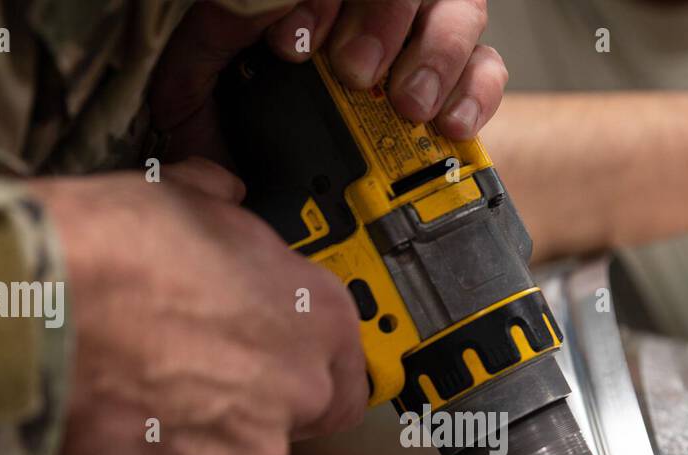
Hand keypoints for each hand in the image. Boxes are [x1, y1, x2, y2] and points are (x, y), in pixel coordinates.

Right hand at [29, 159, 366, 454]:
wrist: (34, 304)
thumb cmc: (110, 247)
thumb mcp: (190, 200)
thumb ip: (230, 217)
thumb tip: (225, 199)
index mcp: (318, 319)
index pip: (348, 374)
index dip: (305, 370)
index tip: (275, 364)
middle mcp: (297, 393)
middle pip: (288, 419)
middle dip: (243, 402)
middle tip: (182, 369)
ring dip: (194, 437)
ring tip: (137, 392)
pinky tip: (113, 427)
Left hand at [151, 0, 506, 161]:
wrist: (280, 201)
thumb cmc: (239, 130)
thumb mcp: (198, 80)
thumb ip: (216, 35)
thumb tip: (254, 8)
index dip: (322, 0)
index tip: (296, 43)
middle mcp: (374, 11)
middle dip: (380, 23)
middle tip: (354, 72)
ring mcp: (421, 44)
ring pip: (460, 13)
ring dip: (435, 55)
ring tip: (406, 103)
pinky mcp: (459, 89)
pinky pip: (489, 72)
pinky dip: (475, 95)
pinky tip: (447, 125)